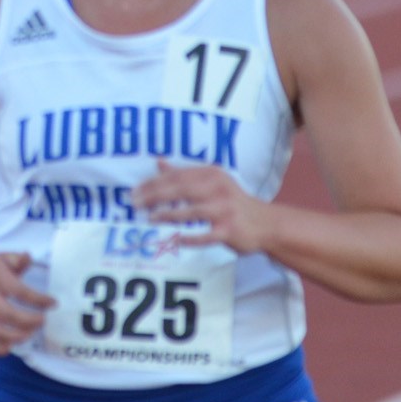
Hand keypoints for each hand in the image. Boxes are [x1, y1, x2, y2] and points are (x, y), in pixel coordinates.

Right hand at [0, 249, 53, 355]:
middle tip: (42, 321)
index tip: (52, 303)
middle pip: (2, 311)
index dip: (36, 299)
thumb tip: (27, 258)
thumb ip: (17, 259)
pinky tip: (9, 348)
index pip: (16, 289)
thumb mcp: (2, 256)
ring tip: (29, 335)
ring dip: (12, 336)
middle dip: (25, 320)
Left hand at [134, 159, 270, 252]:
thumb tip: (158, 162)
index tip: (135, 191)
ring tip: (150, 218)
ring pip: (192, 211)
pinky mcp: (229, 230)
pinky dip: (190, 237)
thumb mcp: (211, 182)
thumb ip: (184, 174)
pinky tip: (176, 238)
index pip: (177, 176)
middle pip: (182, 189)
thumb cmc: (231, 201)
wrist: (265, 223)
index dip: (154, 182)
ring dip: (169, 215)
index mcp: (211, 174)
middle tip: (135, 203)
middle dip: (155, 195)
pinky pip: (206, 235)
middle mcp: (218, 189)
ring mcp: (225, 210)